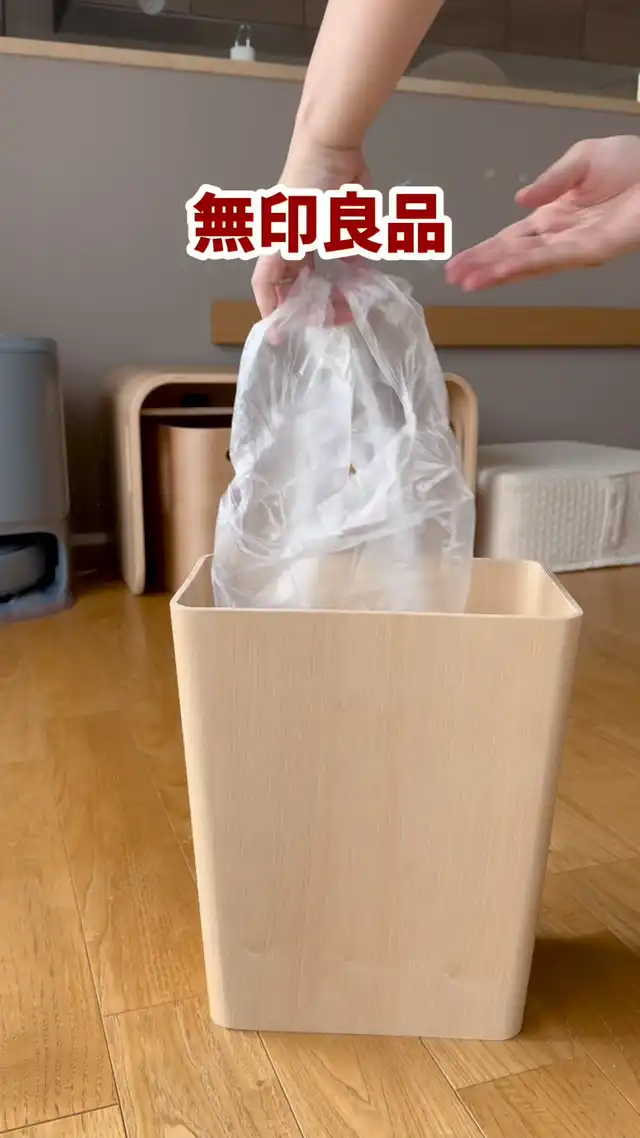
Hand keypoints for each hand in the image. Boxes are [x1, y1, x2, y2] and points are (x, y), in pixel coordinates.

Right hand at [252, 139, 369, 317]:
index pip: (265, 284)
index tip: (281, 331)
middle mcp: (292, 242)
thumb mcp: (307, 225)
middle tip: (334, 318)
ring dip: (334, 292)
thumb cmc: (310, 183)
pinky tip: (365, 282)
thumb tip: (344, 282)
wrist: (331, 143)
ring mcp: (314, 235)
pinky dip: (354, 272)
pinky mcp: (338, 226)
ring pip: (320, 274)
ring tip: (350, 306)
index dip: (270, 308)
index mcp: (277, 243)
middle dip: (312, 305)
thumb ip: (311, 258)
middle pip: (296, 284)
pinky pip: (345, 258)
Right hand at [446, 135, 639, 290]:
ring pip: (528, 263)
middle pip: (513, 256)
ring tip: (468, 281)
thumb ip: (550, 180)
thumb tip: (519, 199)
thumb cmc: (633, 165)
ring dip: (497, 273)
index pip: (511, 239)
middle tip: (454, 279)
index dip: (484, 251)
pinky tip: (502, 270)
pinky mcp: (593, 251)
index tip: (458, 264)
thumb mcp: (582, 159)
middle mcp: (559, 237)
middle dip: (483, 267)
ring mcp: (575, 248)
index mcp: (553, 217)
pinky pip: (552, 259)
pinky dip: (524, 265)